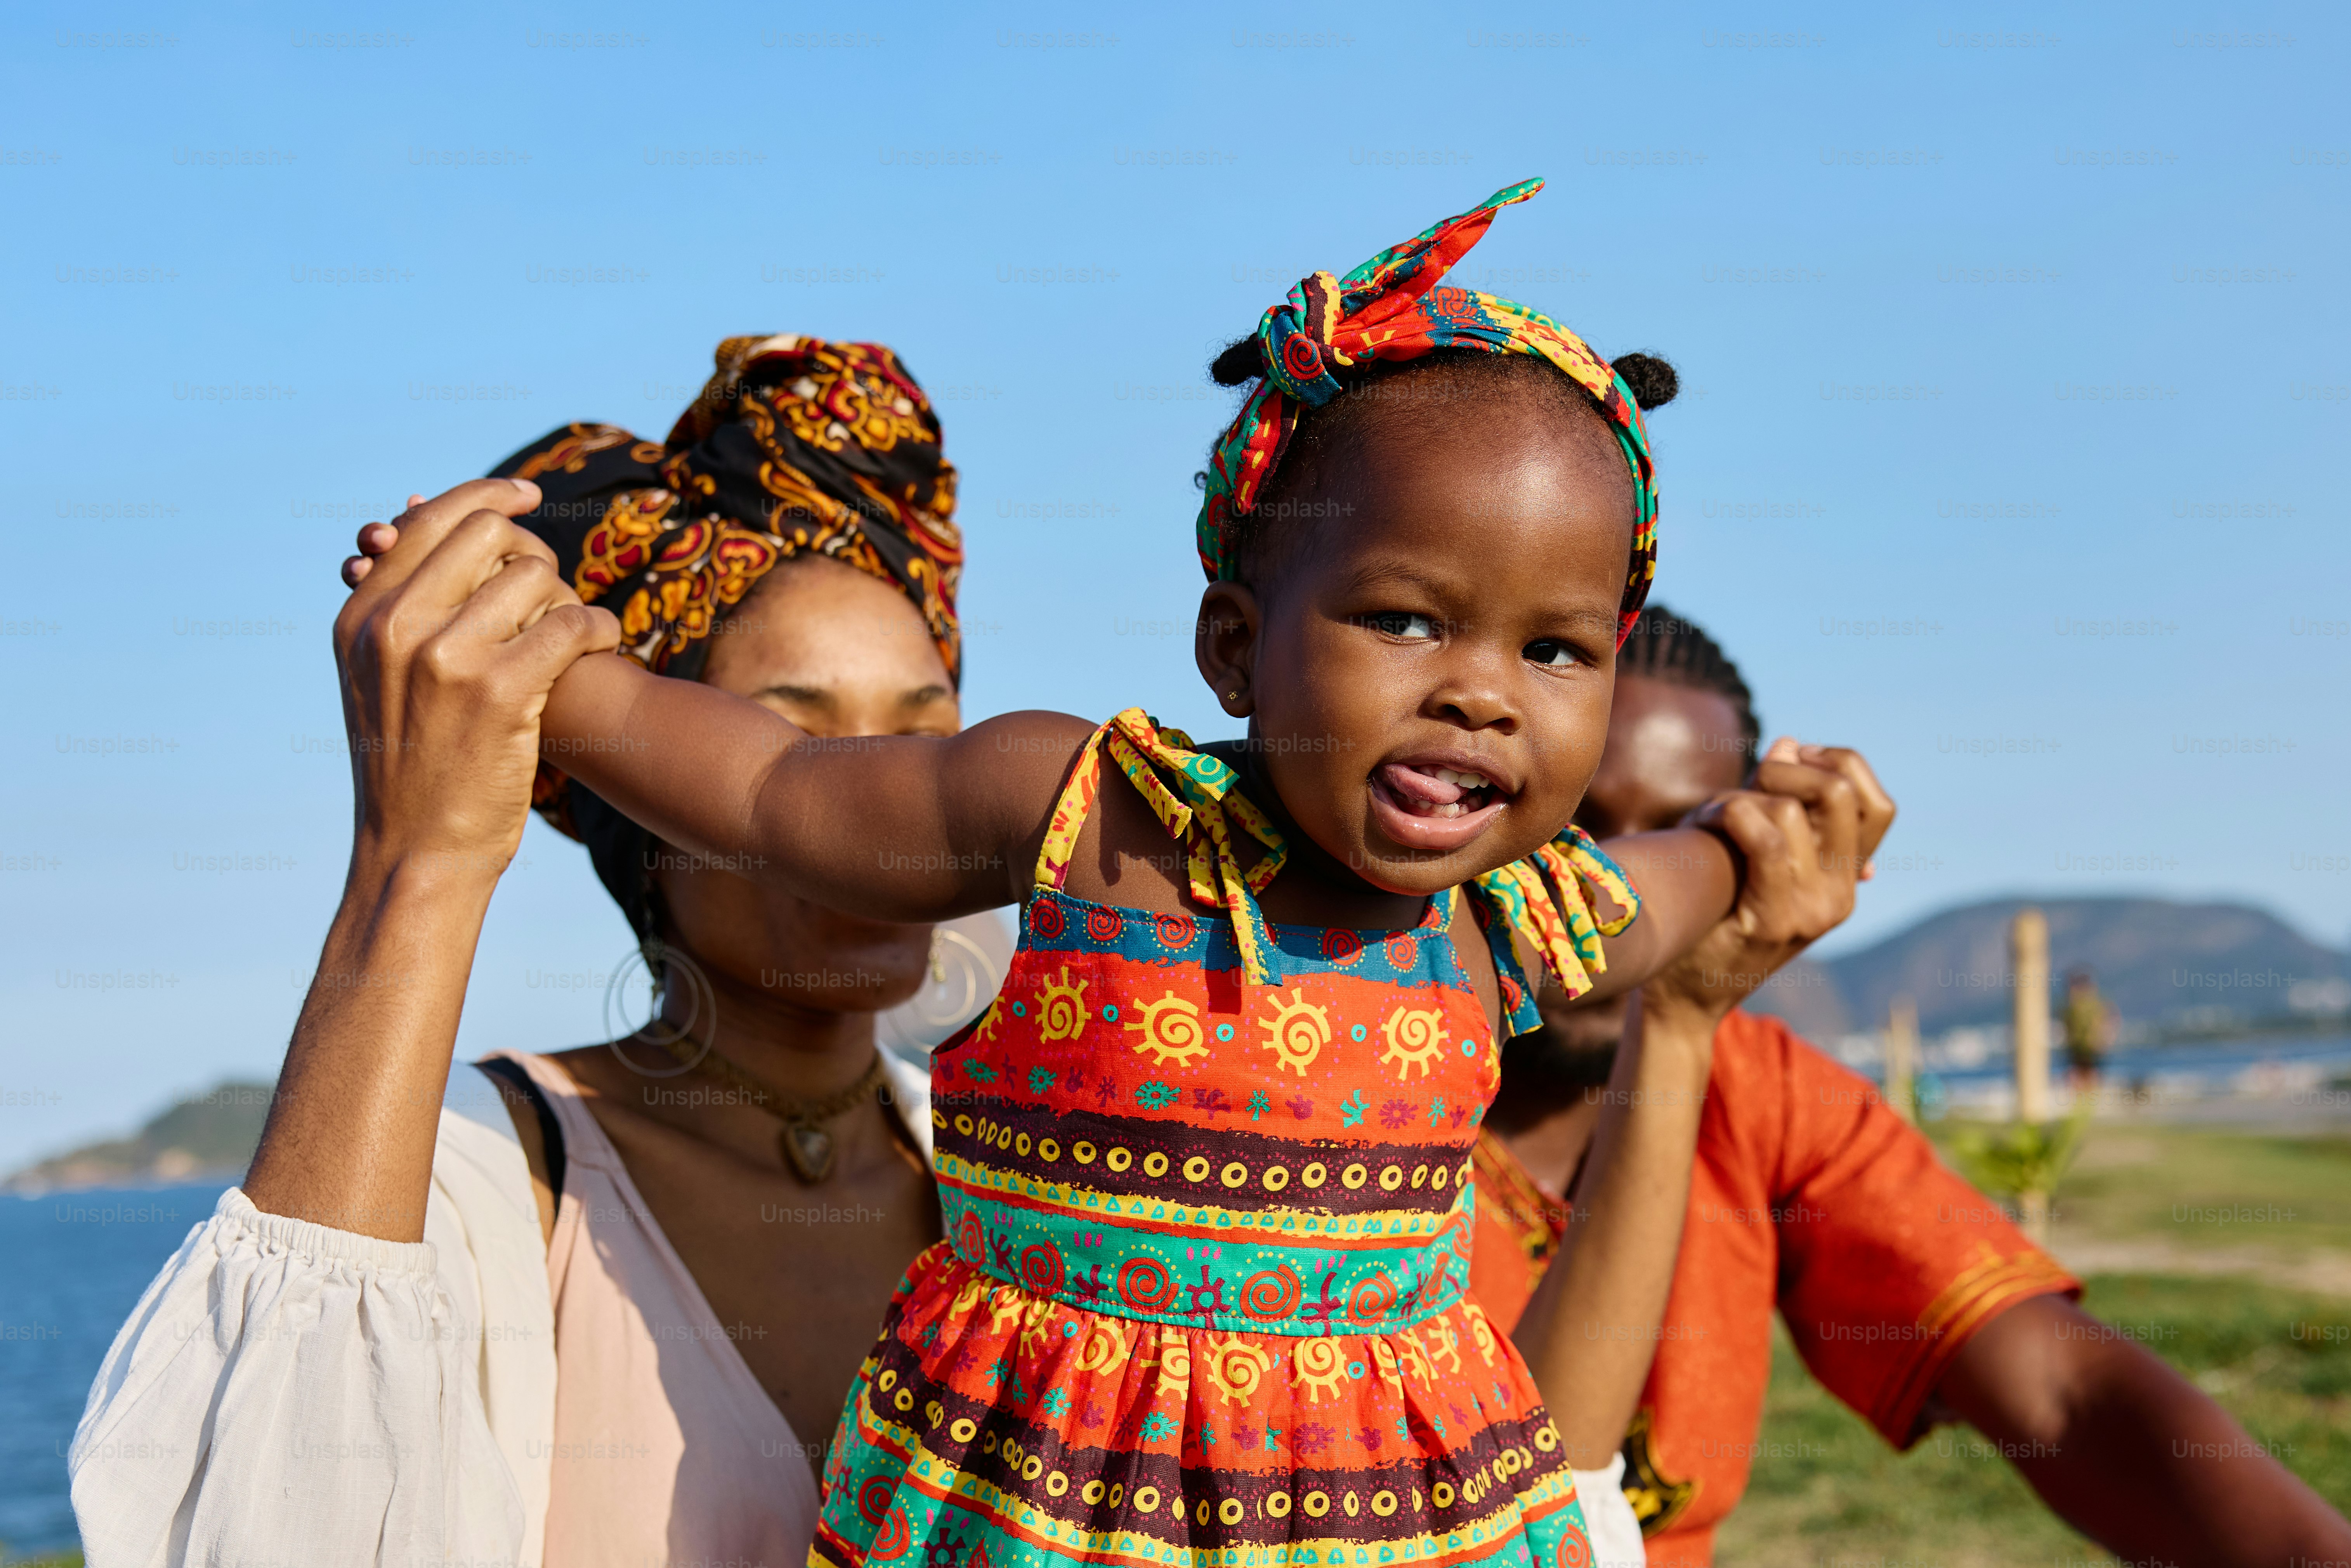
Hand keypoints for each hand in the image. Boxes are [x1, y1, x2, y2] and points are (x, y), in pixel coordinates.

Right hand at [332, 478, 618, 881]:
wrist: (415, 850)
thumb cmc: (411, 764)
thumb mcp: (380, 675)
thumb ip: (402, 602)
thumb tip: (418, 510)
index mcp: (361, 615)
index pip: (432, 520)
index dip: (489, 494)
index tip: (529, 494)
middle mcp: (394, 626)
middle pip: (489, 534)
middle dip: (532, 552)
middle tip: (553, 588)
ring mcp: (444, 657)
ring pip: (534, 576)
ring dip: (569, 597)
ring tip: (577, 630)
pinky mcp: (498, 691)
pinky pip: (570, 624)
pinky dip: (598, 630)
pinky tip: (602, 644)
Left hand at [1646, 741, 1894, 1022]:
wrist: (1684, 997)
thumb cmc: (1707, 915)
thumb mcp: (1751, 853)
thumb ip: (1778, 803)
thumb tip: (1790, 743)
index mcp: (1846, 879)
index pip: (1878, 803)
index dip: (1839, 765)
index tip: (1791, 760)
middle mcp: (1842, 895)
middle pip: (1844, 793)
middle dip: (1790, 769)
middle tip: (1750, 783)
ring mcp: (1814, 910)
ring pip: (1797, 809)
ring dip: (1745, 795)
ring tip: (1715, 816)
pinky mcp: (1775, 919)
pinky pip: (1764, 835)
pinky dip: (1731, 813)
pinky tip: (1708, 824)